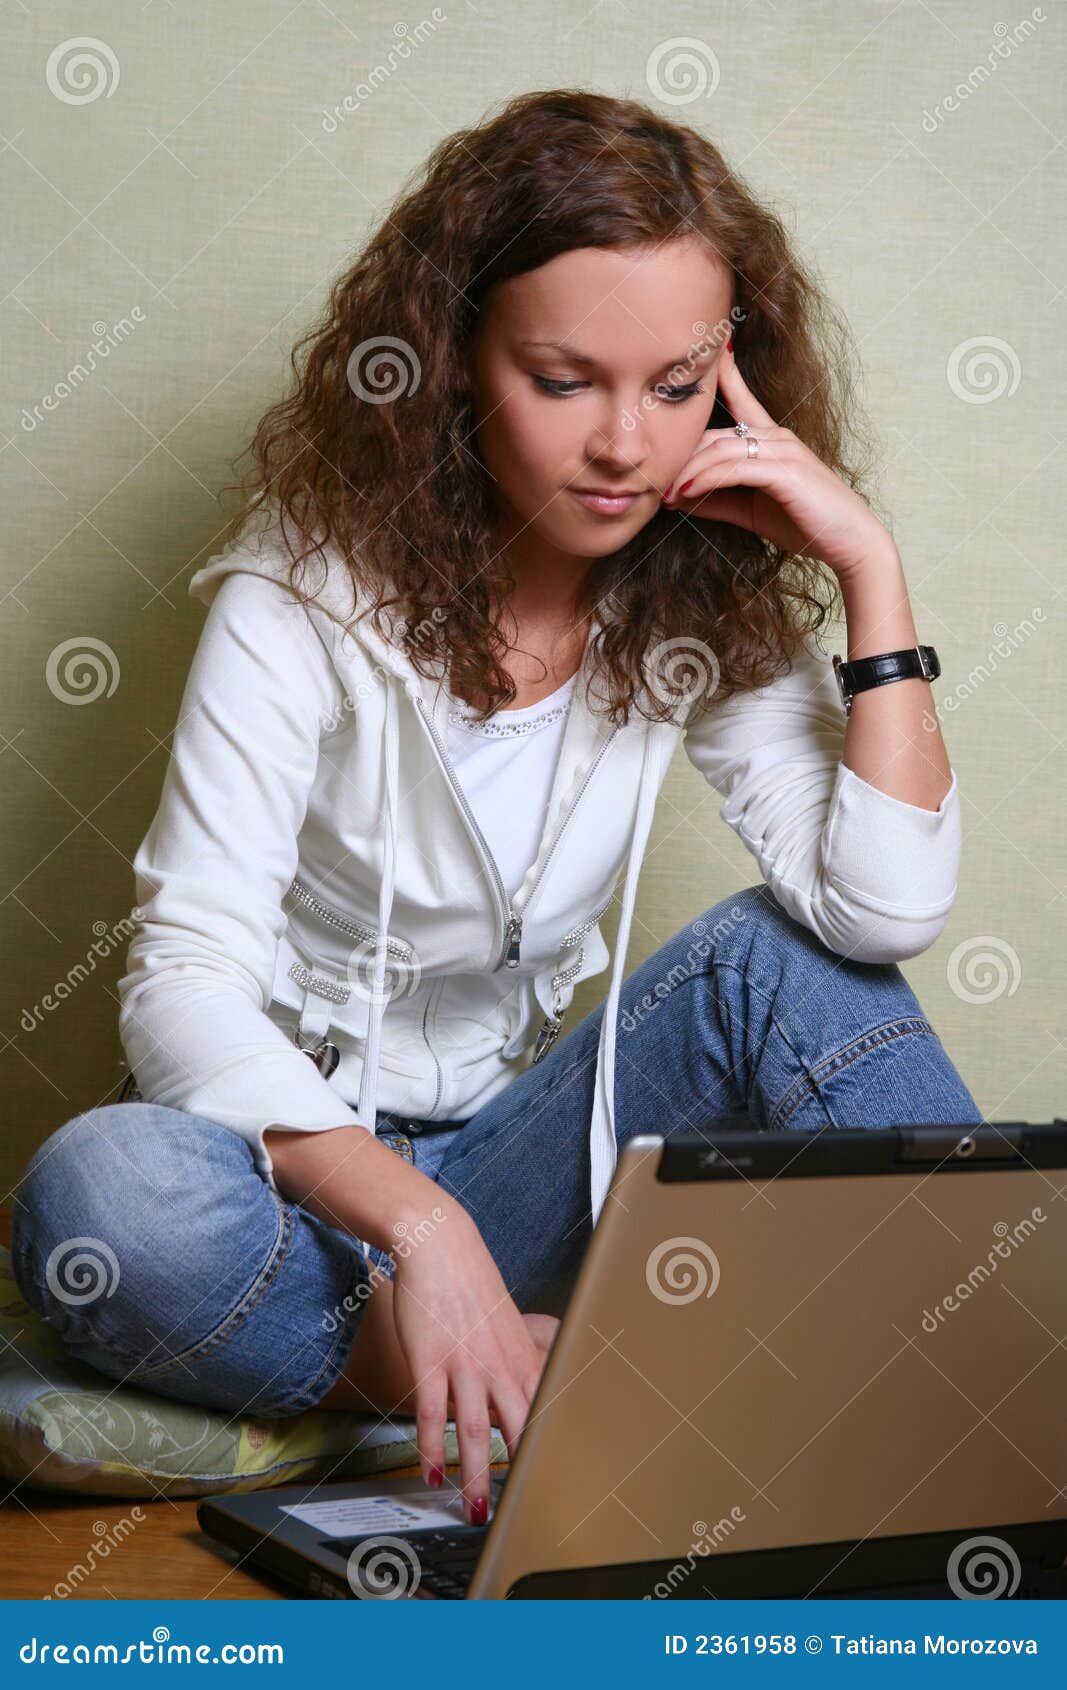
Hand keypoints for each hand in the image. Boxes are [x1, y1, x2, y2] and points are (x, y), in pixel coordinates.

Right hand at [390, 1201, 558, 1524]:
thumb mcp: (505, 1324)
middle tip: (518, 1512)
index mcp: (523, 1357)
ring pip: (476, 1432)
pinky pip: (433, 1415)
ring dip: (475, 1476)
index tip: (550, 1484)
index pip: (544, 1415)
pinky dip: (432, 1449)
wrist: (440, 1242)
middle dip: (519, 1477)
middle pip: (517, 1431)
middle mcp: (501, 1365)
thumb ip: (516, 1362)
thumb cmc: (470, 1283)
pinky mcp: (430, 1360)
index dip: (547, 1453)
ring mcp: (466, 1364)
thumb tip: (525, 1395)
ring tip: (474, 1509)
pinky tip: (429, 1471)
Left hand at [662, 341, 893, 581]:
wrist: (849, 542)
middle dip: (681, 456)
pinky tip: (686, 493)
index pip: (740, 398)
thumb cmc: (804, 523)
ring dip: (688, 473)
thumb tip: (678, 496)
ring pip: (721, 450)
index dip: (720, 373)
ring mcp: (783, 450)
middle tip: (653, 480)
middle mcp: (777, 436)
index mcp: (772, 439)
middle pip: (715, 435)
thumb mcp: (750, 510)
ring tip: (665, 494)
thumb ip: (717, 498)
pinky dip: (705, 480)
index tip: (700, 351)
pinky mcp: (785, 471)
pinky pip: (734, 468)